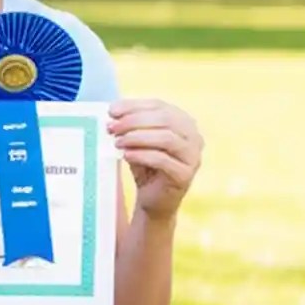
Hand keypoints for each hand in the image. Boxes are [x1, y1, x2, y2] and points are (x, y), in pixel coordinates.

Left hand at [108, 98, 202, 220]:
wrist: (153, 199)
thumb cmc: (145, 165)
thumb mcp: (137, 140)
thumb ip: (130, 125)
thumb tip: (114, 112)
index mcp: (183, 121)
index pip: (159, 105)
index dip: (134, 106)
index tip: (112, 110)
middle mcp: (193, 136)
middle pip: (164, 119)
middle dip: (134, 121)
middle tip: (112, 127)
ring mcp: (193, 156)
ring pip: (166, 138)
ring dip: (137, 137)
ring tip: (117, 142)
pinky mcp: (185, 175)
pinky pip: (163, 160)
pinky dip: (142, 155)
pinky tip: (127, 155)